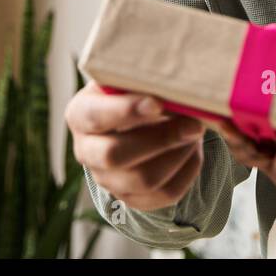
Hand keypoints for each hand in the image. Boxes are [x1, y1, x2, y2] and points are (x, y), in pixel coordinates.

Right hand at [65, 82, 205, 211]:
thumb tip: (180, 84)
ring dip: (178, 155)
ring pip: (144, 180)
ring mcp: (107, 179)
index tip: (157, 103)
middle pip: (114, 156)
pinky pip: (164, 195)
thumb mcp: (133, 78)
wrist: (141, 118)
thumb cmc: (136, 90)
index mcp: (80, 114)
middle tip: (193, 123)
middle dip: (160, 139)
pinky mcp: (132, 198)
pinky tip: (193, 150)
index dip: (126, 111)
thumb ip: (147, 78)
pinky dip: (186, 172)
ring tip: (195, 132)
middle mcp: (86, 151)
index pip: (94, 117)